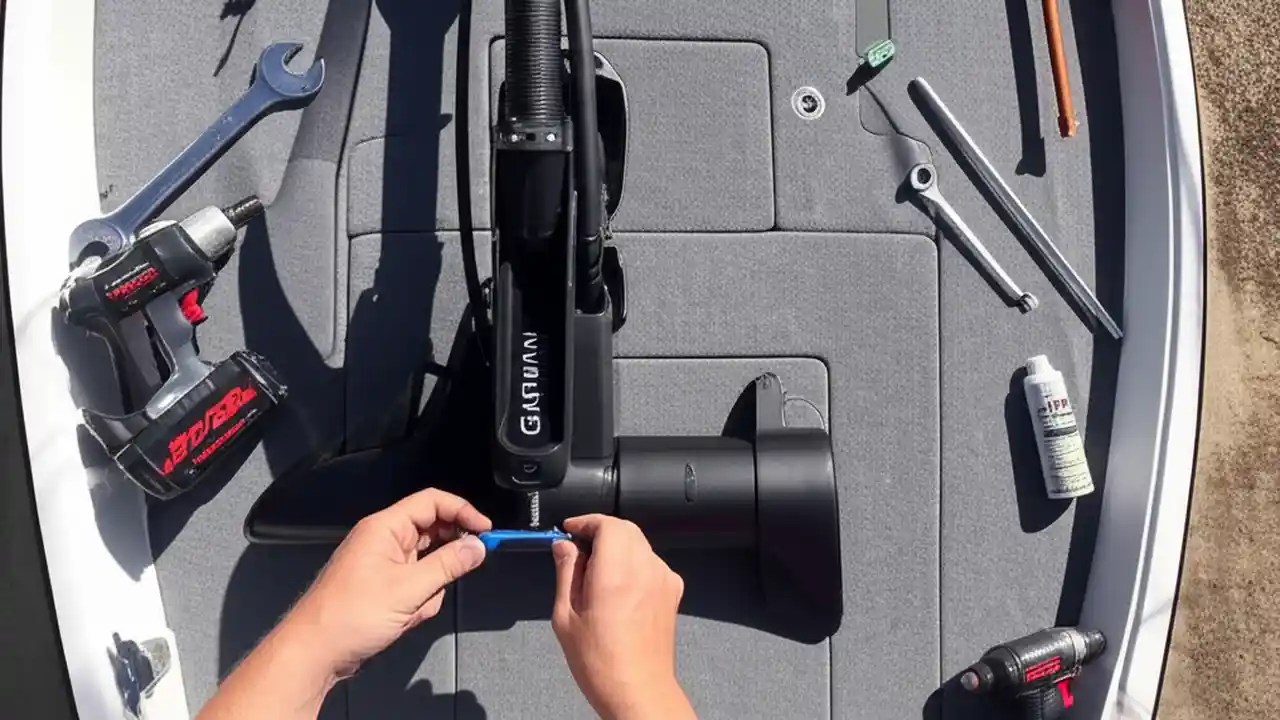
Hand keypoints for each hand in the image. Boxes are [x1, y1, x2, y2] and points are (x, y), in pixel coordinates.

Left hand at [280, 489, 491, 680]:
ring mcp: (383, 564)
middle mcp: (383, 539)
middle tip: (457, 573)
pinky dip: (417, 602)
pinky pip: (415, 585)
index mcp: (385, 527)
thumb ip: (448, 565)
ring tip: (411, 609)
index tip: (486, 531)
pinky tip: (403, 619)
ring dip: (429, 588)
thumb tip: (478, 547)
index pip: (432, 502)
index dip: (463, 511)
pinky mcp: (383, 586)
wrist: (315, 652)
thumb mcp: (409, 590)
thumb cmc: (352, 615)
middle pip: (432, 532)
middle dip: (445, 557)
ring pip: (427, 564)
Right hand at [550, 515, 693, 719]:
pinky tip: (618, 588)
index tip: (569, 529)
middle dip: (601, 531)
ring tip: (595, 573)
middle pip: (625, 529)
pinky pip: (651, 563)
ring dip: (617, 547)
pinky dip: (634, 563)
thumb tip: (564, 545)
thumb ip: (566, 572)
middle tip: (578, 549)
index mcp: (616, 572)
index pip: (607, 523)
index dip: (586, 521)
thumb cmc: (600, 661)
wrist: (638, 690)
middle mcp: (645, 569)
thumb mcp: (566, 616)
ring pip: (639, 545)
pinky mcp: (672, 592)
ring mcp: (663, 579)